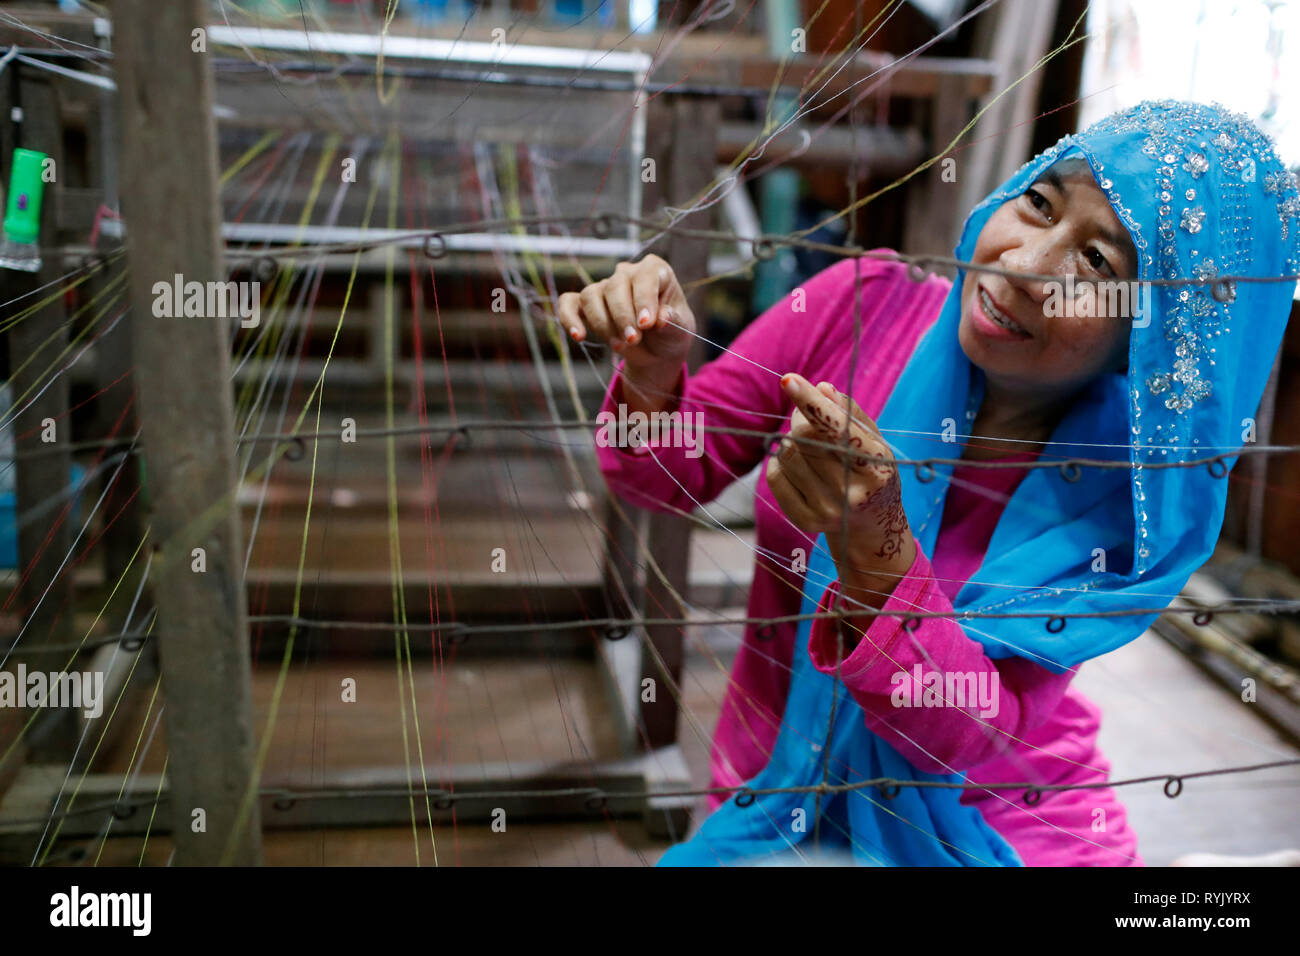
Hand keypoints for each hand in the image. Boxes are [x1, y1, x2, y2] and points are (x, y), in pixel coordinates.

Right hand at [556, 254, 695, 408]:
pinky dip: (569, 319)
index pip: (644, 276)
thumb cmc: (671, 332)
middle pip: (614, 286)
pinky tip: (579, 336)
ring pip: (591, 296)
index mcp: (655, 270)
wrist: (658, 351)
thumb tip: (662, 317)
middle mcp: (627, 274)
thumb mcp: (681, 329)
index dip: (643, 299)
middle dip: (622, 316)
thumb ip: (674, 320)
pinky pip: (568, 304)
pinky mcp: (587, 305)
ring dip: (602, 324)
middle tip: (633, 340)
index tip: (646, 324)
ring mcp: (605, 288)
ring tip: (619, 345)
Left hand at [767, 373, 914, 596]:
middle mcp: (851, 492)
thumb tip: (821, 388)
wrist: (872, 525)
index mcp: (876, 467)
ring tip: (810, 447)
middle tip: (811, 419)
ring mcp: (827, 509)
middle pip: (805, 438)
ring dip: (791, 440)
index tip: (787, 379)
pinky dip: (781, 462)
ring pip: (787, 453)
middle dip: (802, 419)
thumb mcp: (874, 440)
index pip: (838, 428)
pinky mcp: (805, 521)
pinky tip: (800, 467)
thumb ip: (850, 412)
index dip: (811, 402)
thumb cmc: (872, 470)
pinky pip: (775, 476)